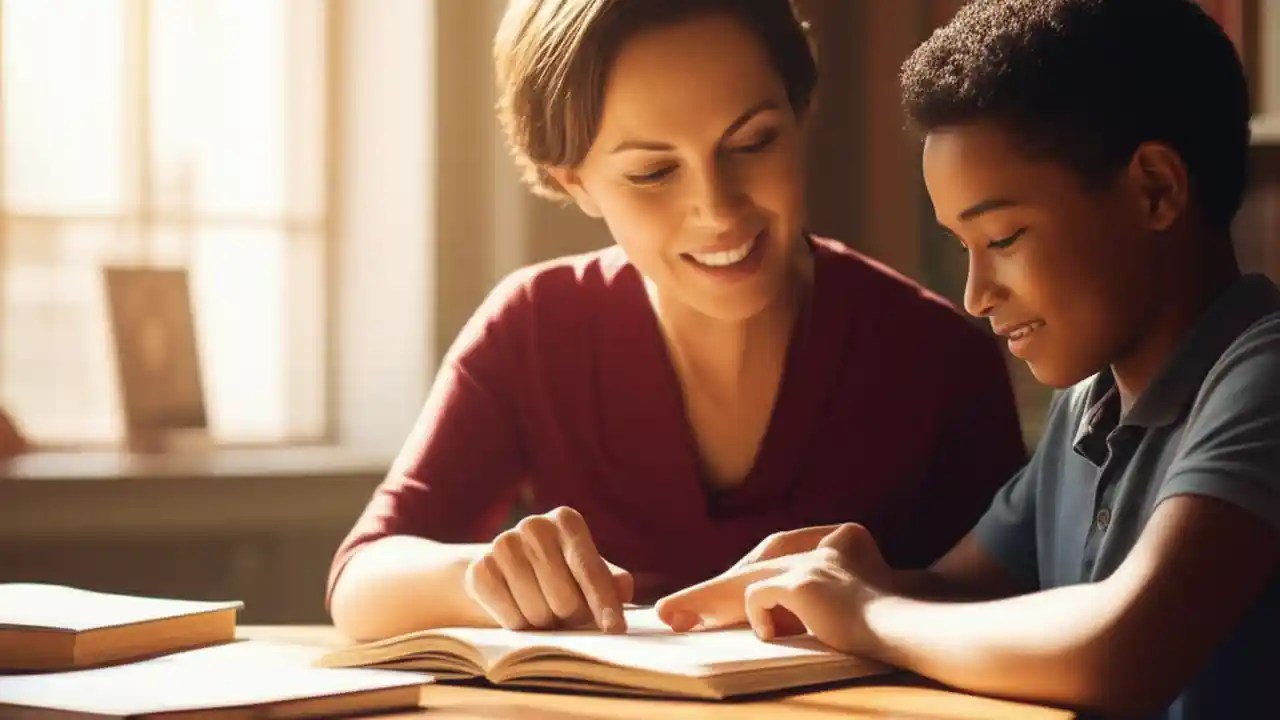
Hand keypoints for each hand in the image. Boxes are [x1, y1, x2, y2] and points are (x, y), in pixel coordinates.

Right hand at [464, 506, 633, 632]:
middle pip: (565, 599)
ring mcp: (502, 544)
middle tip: (566, 614)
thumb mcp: (586, 571)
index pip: (590, 571)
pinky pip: (509, 617)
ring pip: (537, 613)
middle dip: (571, 618)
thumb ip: (608, 580)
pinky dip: (519, 624)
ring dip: (544, 624)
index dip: (604, 604)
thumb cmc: (558, 573)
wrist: (503, 571)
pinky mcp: (479, 568)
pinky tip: (519, 610)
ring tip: (543, 610)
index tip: (615, 630)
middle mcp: (534, 525)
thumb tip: (624, 589)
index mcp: (567, 521)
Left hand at [656, 524, 890, 650]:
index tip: (715, 597)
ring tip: (674, 615)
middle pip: (759, 561)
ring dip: (706, 600)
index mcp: (841, 539)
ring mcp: (815, 559)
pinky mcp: (804, 581)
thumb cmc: (887, 629)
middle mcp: (826, 542)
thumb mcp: (847, 600)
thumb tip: (759, 610)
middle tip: (674, 609)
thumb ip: (814, 594)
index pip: (780, 553)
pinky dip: (758, 618)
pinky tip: (770, 634)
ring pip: (746, 578)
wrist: (911, 634)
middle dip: (713, 589)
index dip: (744, 576)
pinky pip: (758, 597)